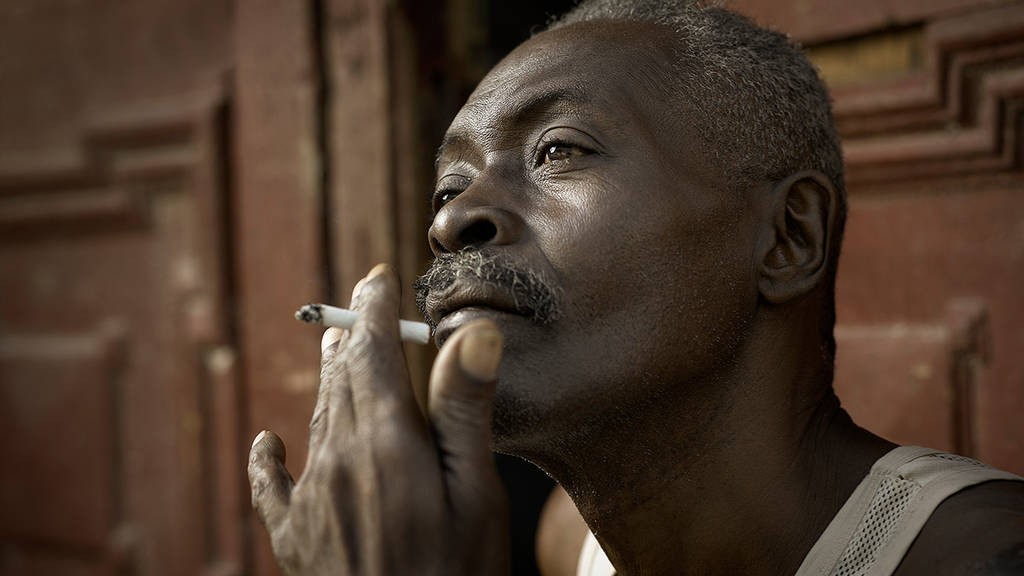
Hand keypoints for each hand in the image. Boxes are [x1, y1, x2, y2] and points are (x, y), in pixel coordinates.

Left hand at [248, 264, 509, 574]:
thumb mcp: (478, 498)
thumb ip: (466, 413)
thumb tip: (471, 332)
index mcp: (388, 442)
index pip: (373, 352)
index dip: (374, 310)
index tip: (377, 278)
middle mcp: (339, 459)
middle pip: (341, 377)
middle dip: (352, 334)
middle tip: (358, 305)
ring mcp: (311, 499)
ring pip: (315, 417)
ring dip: (325, 376)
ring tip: (330, 347)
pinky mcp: (295, 537)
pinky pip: (270, 484)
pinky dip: (267, 456)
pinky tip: (264, 443)